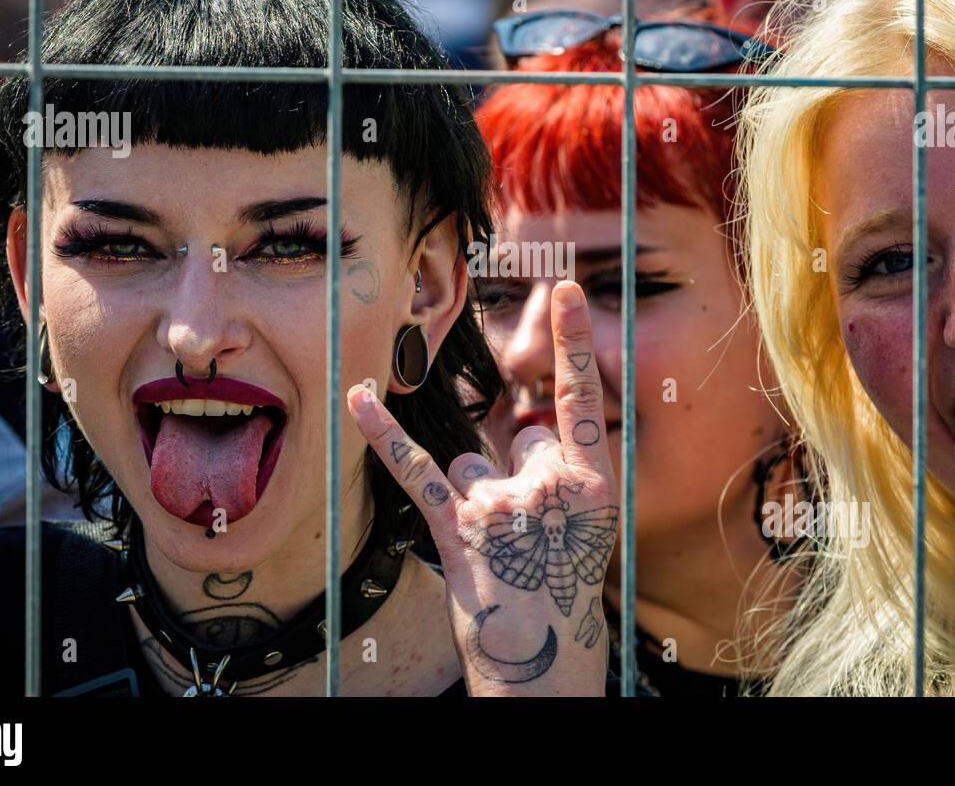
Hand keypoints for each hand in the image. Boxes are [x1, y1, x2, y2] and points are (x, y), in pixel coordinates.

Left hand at [347, 280, 618, 695]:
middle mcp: (549, 488)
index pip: (581, 400)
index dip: (571, 342)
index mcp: (595, 487)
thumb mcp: (585, 531)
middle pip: (523, 441)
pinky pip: (416, 470)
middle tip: (534, 539)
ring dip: (481, 497)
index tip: (560, 288)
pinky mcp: (457, 529)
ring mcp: (502, 508)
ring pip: (477, 463)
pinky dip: (384, 436)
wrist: (542, 666)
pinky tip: (359, 401)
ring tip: (499, 553)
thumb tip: (518, 435)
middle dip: (523, 478)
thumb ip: (556, 474)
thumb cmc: (563, 595)